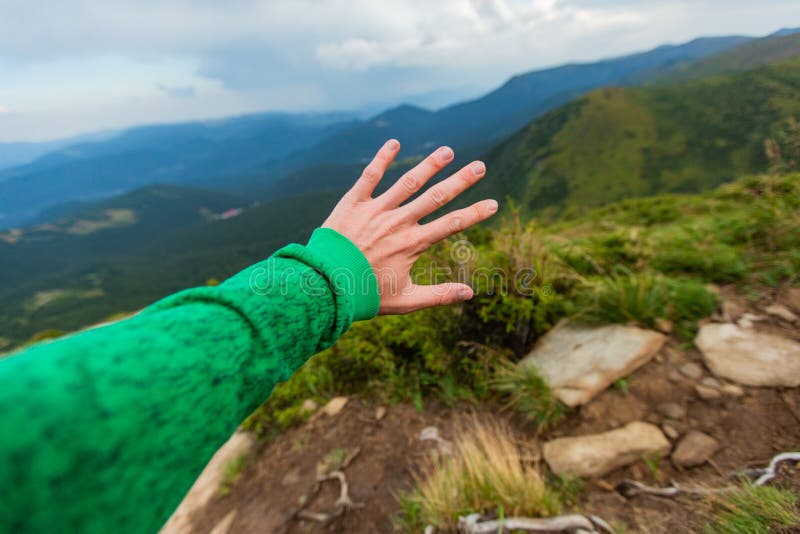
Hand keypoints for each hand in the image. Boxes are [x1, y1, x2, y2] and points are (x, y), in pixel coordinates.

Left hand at [322, 139, 497, 314]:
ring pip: (408, 182)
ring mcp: (376, 210)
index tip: (494, 203)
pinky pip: (370, 176)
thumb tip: (470, 294)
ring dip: (429, 165)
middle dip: (460, 181)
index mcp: (413, 244)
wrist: (324, 286)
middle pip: (435, 197)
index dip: (475, 213)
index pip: (451, 224)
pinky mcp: (353, 203)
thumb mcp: (406, 301)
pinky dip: (381, 159)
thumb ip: (439, 295)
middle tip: (479, 166)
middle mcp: (398, 223)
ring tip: (447, 150)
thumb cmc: (365, 296)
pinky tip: (394, 142)